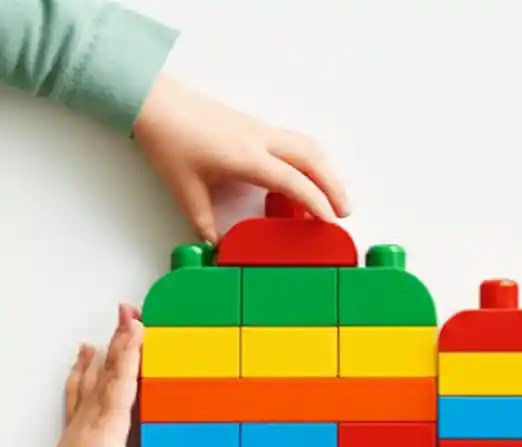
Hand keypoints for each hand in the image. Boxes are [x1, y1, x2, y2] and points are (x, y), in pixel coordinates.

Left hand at [0, 304, 185, 446]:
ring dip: (102, 354)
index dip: (131, 351)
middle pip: (108, 371)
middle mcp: (92, 418)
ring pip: (93, 379)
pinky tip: (80, 367)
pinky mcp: (74, 433)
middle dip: (119, 340)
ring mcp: (80, 424)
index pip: (123, 380)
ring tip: (106, 332)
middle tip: (127, 312)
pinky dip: (80, 376)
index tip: (138, 325)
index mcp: (107, 426)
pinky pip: (78, 394)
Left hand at [134, 74, 349, 243]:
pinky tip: (307, 174)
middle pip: (313, 159)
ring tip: (333, 195)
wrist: (154, 102)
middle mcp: (261, 139)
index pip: (294, 181)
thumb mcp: (185, 189)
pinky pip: (296, 141)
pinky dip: (312, 159)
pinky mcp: (256, 125)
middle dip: (334, 186)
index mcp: (247, 157)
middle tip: (344, 212)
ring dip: (327, 170)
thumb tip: (218, 245)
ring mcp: (261, 129)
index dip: (317, 202)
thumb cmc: (168, 140)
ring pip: (309, 146)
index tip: (330, 222)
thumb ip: (205, 222)